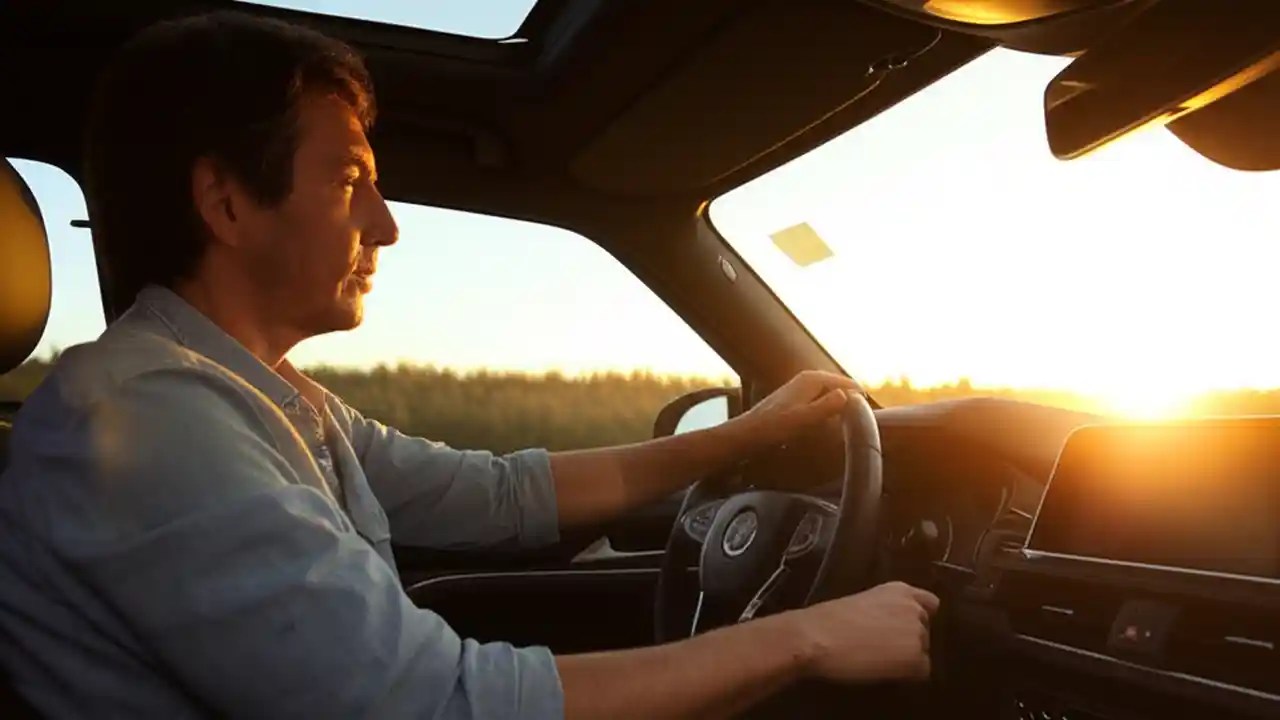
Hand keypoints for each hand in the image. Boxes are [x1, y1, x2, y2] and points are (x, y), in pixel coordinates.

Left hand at [733, 370, 859, 448]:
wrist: (749, 433)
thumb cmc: (775, 427)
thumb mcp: (805, 418)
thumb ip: (827, 406)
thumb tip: (846, 394)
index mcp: (811, 379)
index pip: (845, 382)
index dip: (859, 395)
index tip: (872, 409)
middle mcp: (806, 378)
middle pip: (837, 385)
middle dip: (850, 397)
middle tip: (865, 413)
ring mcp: (800, 387)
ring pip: (829, 393)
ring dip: (839, 402)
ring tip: (852, 417)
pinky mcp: (795, 398)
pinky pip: (820, 399)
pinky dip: (828, 407)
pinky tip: (830, 420)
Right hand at [785, 581, 939, 682]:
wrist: (817, 636)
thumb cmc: (828, 620)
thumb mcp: (863, 604)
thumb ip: (884, 611)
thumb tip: (889, 629)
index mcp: (900, 590)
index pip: (930, 603)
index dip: (916, 618)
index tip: (900, 628)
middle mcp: (914, 608)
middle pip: (925, 630)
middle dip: (909, 639)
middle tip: (882, 648)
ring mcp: (918, 632)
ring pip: (923, 651)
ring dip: (906, 657)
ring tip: (877, 660)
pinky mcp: (915, 657)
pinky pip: (921, 671)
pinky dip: (905, 675)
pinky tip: (881, 671)